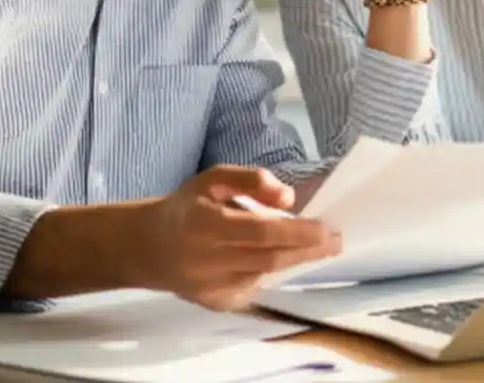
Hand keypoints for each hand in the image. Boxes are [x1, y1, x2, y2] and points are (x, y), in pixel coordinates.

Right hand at [139, 166, 340, 310]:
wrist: (148, 248)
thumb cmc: (187, 208)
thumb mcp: (212, 179)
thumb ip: (250, 180)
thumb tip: (288, 197)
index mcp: (204, 223)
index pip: (259, 232)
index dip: (295, 232)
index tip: (326, 228)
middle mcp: (207, 259)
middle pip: (269, 258)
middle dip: (307, 250)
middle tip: (336, 240)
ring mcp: (211, 287)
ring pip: (265, 275)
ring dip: (296, 260)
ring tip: (321, 247)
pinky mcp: (216, 303)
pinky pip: (255, 287)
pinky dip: (274, 273)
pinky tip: (285, 259)